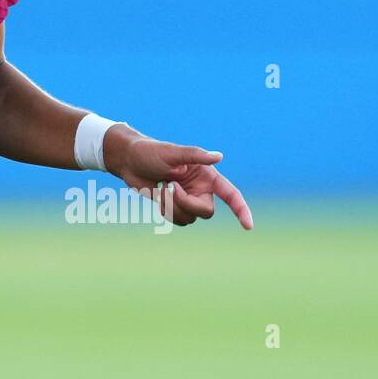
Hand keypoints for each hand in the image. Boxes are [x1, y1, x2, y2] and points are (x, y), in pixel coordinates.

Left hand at [103, 125, 253, 229]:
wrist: (129, 161)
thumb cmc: (151, 152)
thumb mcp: (172, 152)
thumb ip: (196, 155)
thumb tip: (219, 156)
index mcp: (206, 176)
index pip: (231, 195)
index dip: (242, 210)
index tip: (248, 226)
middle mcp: (201, 189)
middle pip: (206, 212)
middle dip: (186, 204)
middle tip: (169, 187)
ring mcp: (188, 200)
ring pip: (190, 218)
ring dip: (172, 207)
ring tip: (161, 187)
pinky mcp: (175, 207)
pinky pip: (177, 220)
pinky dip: (166, 211)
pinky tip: (158, 195)